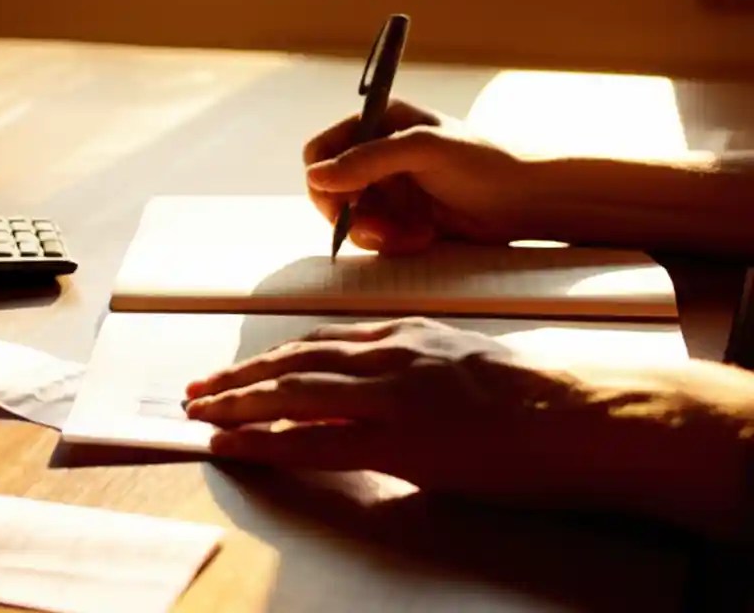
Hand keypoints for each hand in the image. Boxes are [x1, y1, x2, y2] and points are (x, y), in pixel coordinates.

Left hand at [184, 317, 753, 536]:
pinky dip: (265, 441)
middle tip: (197, 387)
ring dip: (237, 402)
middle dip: (238, 375)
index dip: (271, 357)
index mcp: (406, 335)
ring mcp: (390, 395)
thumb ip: (417, 370)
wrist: (583, 417)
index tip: (238, 369)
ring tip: (200, 412)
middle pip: (293, 360)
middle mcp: (389, 355)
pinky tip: (233, 444)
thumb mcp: (465, 363)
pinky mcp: (398, 439)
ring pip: (291, 391)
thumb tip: (386, 393)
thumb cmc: (538, 399)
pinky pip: (313, 439)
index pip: (319, 342)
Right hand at [303, 101, 532, 253]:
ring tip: (414, 234)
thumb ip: (369, 159)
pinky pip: (374, 235)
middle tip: (380, 230)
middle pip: (329, 191)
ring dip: (377, 232)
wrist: (526, 201)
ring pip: (350, 219)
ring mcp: (388, 186)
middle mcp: (377, 153)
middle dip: (352, 214)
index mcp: (378, 123)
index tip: (349, 203)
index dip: (326, 180)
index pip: (321, 151)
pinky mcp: (400, 215)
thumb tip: (316, 176)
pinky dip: (393, 242)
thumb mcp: (425, 150)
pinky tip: (423, 237)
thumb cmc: (482, 163)